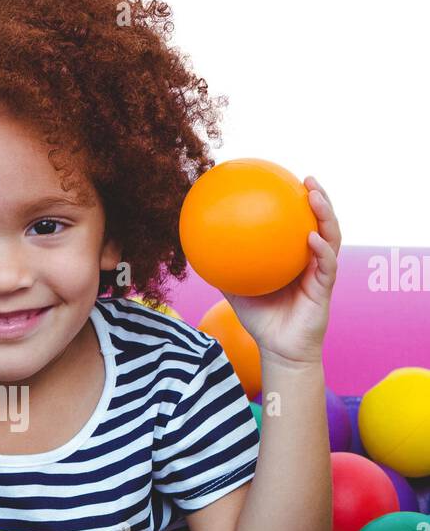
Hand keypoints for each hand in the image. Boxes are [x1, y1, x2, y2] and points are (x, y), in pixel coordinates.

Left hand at [221, 176, 340, 365]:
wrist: (279, 350)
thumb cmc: (261, 321)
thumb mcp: (236, 291)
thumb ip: (224, 270)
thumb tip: (199, 250)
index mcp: (294, 257)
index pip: (300, 223)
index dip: (297, 202)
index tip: (287, 180)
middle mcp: (311, 259)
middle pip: (321, 222)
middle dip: (319, 198)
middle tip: (306, 179)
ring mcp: (321, 272)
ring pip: (331, 236)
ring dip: (326, 215)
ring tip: (315, 197)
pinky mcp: (325, 288)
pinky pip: (326, 264)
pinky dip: (321, 249)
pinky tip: (311, 238)